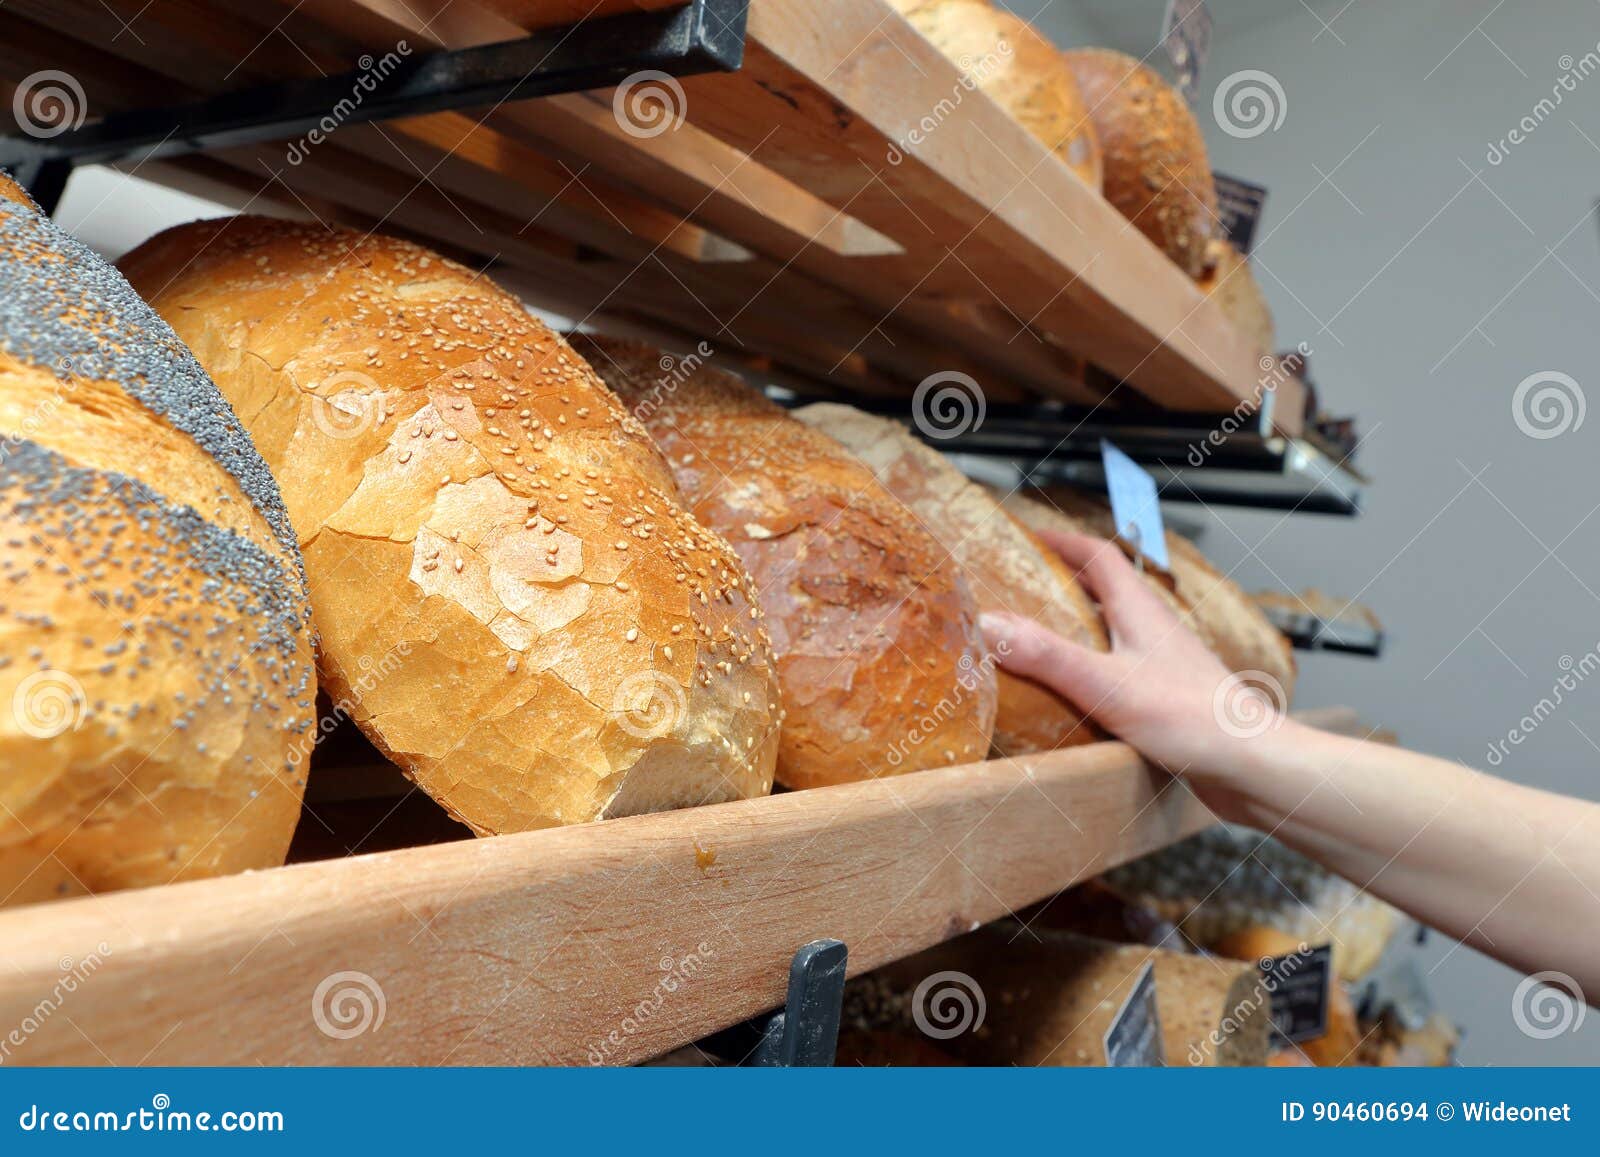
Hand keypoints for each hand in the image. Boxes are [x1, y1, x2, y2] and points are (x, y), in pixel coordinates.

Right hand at [978, 530, 1292, 797]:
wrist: (1252, 764)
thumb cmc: (1192, 719)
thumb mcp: (1105, 684)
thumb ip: (1046, 656)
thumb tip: (987, 623)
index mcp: (1141, 611)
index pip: (1099, 555)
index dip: (1063, 542)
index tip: (1028, 539)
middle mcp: (1155, 629)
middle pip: (1107, 589)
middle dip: (1065, 582)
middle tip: (1023, 589)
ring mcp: (1166, 663)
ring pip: (1117, 630)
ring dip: (1081, 626)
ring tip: (1041, 641)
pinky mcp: (1171, 696)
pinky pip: (1125, 668)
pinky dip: (1096, 668)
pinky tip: (1079, 696)